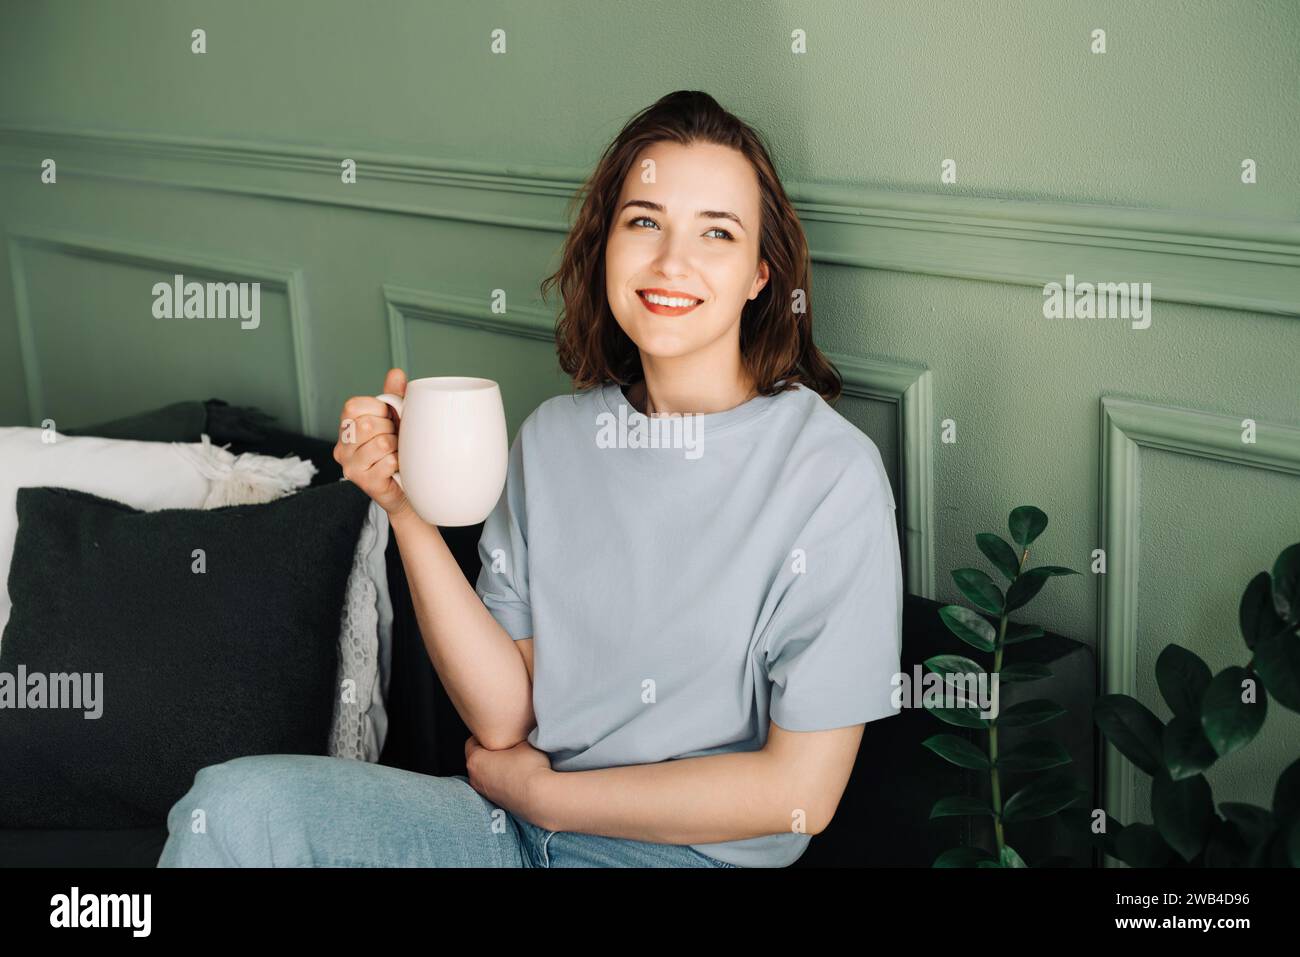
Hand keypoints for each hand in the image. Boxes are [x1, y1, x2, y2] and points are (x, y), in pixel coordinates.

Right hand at [334, 367, 410, 518]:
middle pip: (367, 424)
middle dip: (390, 429)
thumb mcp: (397, 418)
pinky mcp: (363, 482)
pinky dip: (399, 463)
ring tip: (396, 454)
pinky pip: (388, 462)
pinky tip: (397, 468)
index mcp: (346, 427)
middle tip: (395, 440)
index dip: (377, 409)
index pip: (353, 406)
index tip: (388, 419)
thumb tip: (396, 373)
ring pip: (380, 443)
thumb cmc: (400, 450)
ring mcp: (349, 466)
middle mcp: (341, 446)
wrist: (408, 488)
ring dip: (396, 447)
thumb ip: (394, 396)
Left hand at [465, 734, 554, 827]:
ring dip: (494, 766)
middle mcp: (475, 777)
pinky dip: (501, 779)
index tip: (494, 730)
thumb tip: (517, 734)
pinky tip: (515, 775)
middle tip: (502, 743)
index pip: (471, 741)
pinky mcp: (495, 802)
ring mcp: (484, 792)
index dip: (483, 734)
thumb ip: (515, 736)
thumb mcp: (524, 741)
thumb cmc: (528, 767)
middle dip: (488, 751)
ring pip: (485, 773)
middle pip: (477, 758)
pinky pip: (493, 785)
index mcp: (476, 760)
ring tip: (511, 760)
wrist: (539, 796)